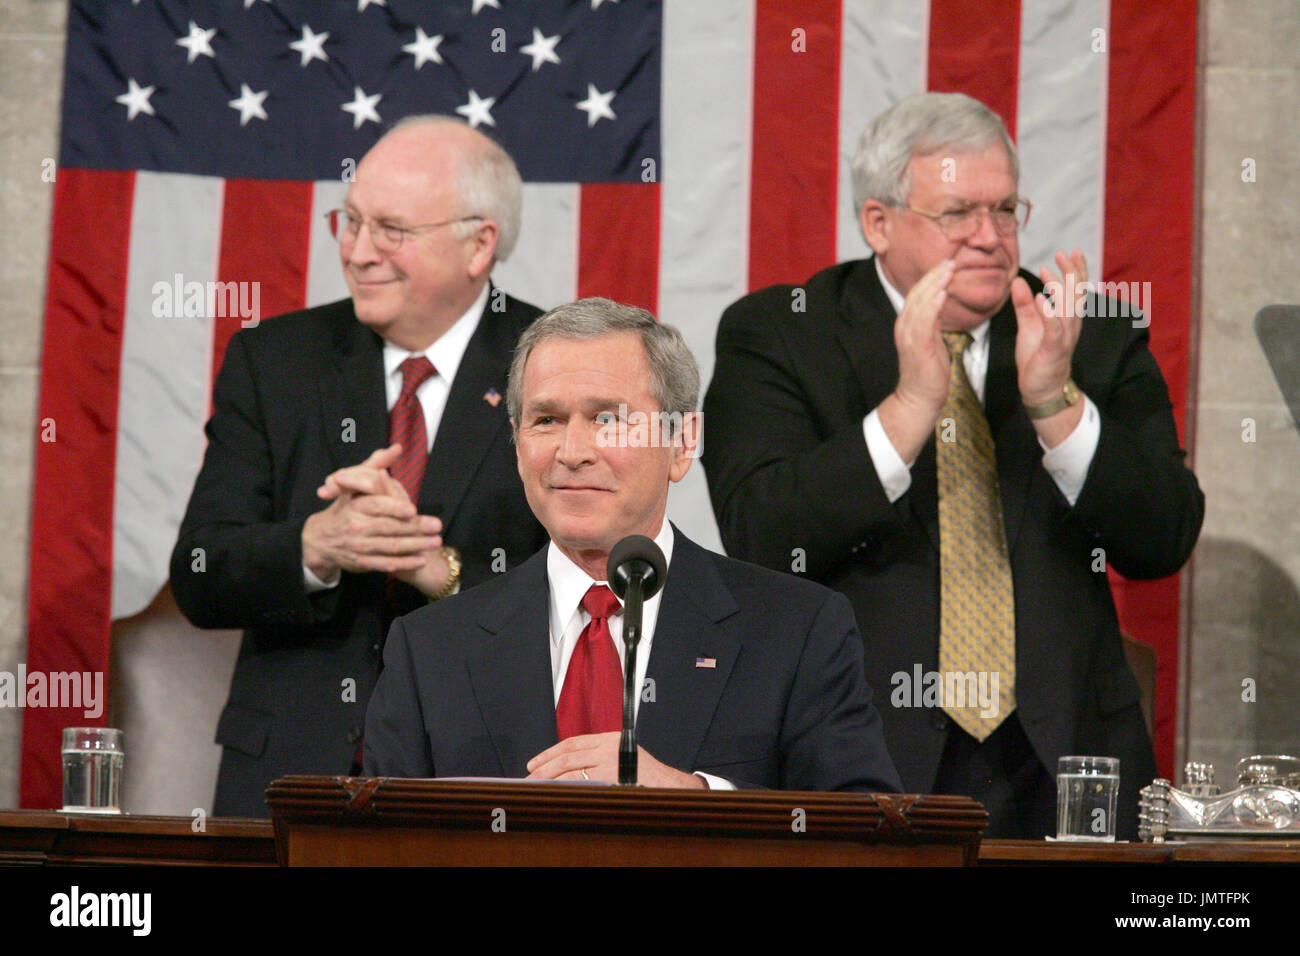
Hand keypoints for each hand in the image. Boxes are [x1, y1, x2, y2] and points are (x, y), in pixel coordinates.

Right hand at [301, 445, 441, 580]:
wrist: (320, 540)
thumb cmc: (345, 507)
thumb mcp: (354, 484)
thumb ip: (376, 465)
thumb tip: (396, 447)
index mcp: (355, 506)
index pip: (376, 506)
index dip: (393, 508)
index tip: (412, 509)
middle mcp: (355, 526)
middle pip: (389, 527)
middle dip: (415, 528)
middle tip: (436, 526)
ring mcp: (359, 546)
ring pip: (390, 546)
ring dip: (415, 545)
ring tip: (435, 541)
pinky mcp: (362, 562)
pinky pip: (386, 563)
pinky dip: (404, 563)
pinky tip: (421, 560)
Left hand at [525, 733, 706, 788]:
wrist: (669, 787)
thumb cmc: (645, 777)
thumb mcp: (622, 758)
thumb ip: (599, 758)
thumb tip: (567, 769)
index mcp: (609, 739)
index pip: (572, 742)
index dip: (549, 752)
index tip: (534, 763)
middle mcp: (608, 746)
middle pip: (567, 754)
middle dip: (544, 766)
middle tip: (528, 777)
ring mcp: (610, 761)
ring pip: (570, 769)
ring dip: (549, 778)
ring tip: (536, 786)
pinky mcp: (611, 776)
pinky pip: (581, 781)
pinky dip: (565, 787)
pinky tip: (555, 792)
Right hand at [877, 258, 954, 464]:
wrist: (919, 398)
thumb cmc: (928, 371)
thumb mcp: (931, 339)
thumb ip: (933, 320)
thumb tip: (940, 300)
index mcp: (908, 323)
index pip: (918, 293)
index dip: (932, 276)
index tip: (949, 262)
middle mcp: (904, 325)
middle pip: (918, 292)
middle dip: (934, 274)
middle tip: (951, 259)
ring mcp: (908, 336)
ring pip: (920, 303)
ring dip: (935, 284)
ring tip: (949, 269)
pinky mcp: (916, 346)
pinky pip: (924, 321)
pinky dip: (932, 305)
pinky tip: (942, 293)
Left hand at [1013, 249, 1086, 405]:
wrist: (1041, 389)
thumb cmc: (1037, 356)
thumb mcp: (1028, 326)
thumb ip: (1024, 305)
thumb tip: (1016, 281)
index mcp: (1066, 318)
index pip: (1075, 290)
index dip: (1074, 270)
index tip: (1070, 252)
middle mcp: (1070, 325)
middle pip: (1076, 295)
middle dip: (1071, 273)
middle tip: (1063, 253)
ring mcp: (1064, 338)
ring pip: (1066, 309)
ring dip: (1058, 289)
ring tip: (1046, 271)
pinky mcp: (1053, 350)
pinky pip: (1054, 330)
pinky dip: (1049, 314)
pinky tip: (1041, 299)